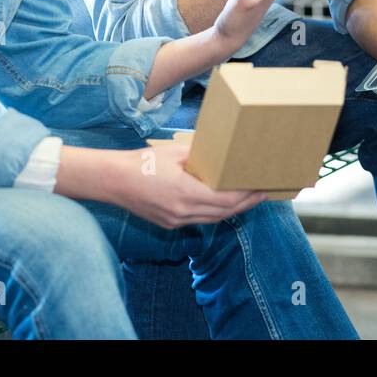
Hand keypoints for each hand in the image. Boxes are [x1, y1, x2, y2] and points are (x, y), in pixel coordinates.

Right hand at [112, 142, 266, 228]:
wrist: (113, 180)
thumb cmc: (143, 162)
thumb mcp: (175, 152)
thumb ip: (201, 156)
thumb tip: (222, 154)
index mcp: (185, 193)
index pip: (227, 199)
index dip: (247, 195)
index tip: (261, 186)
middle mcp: (183, 212)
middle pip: (224, 213)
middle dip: (246, 203)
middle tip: (263, 193)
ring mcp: (176, 221)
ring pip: (213, 219)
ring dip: (232, 210)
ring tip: (248, 199)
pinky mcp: (169, 223)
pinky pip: (199, 220)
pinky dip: (215, 213)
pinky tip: (222, 203)